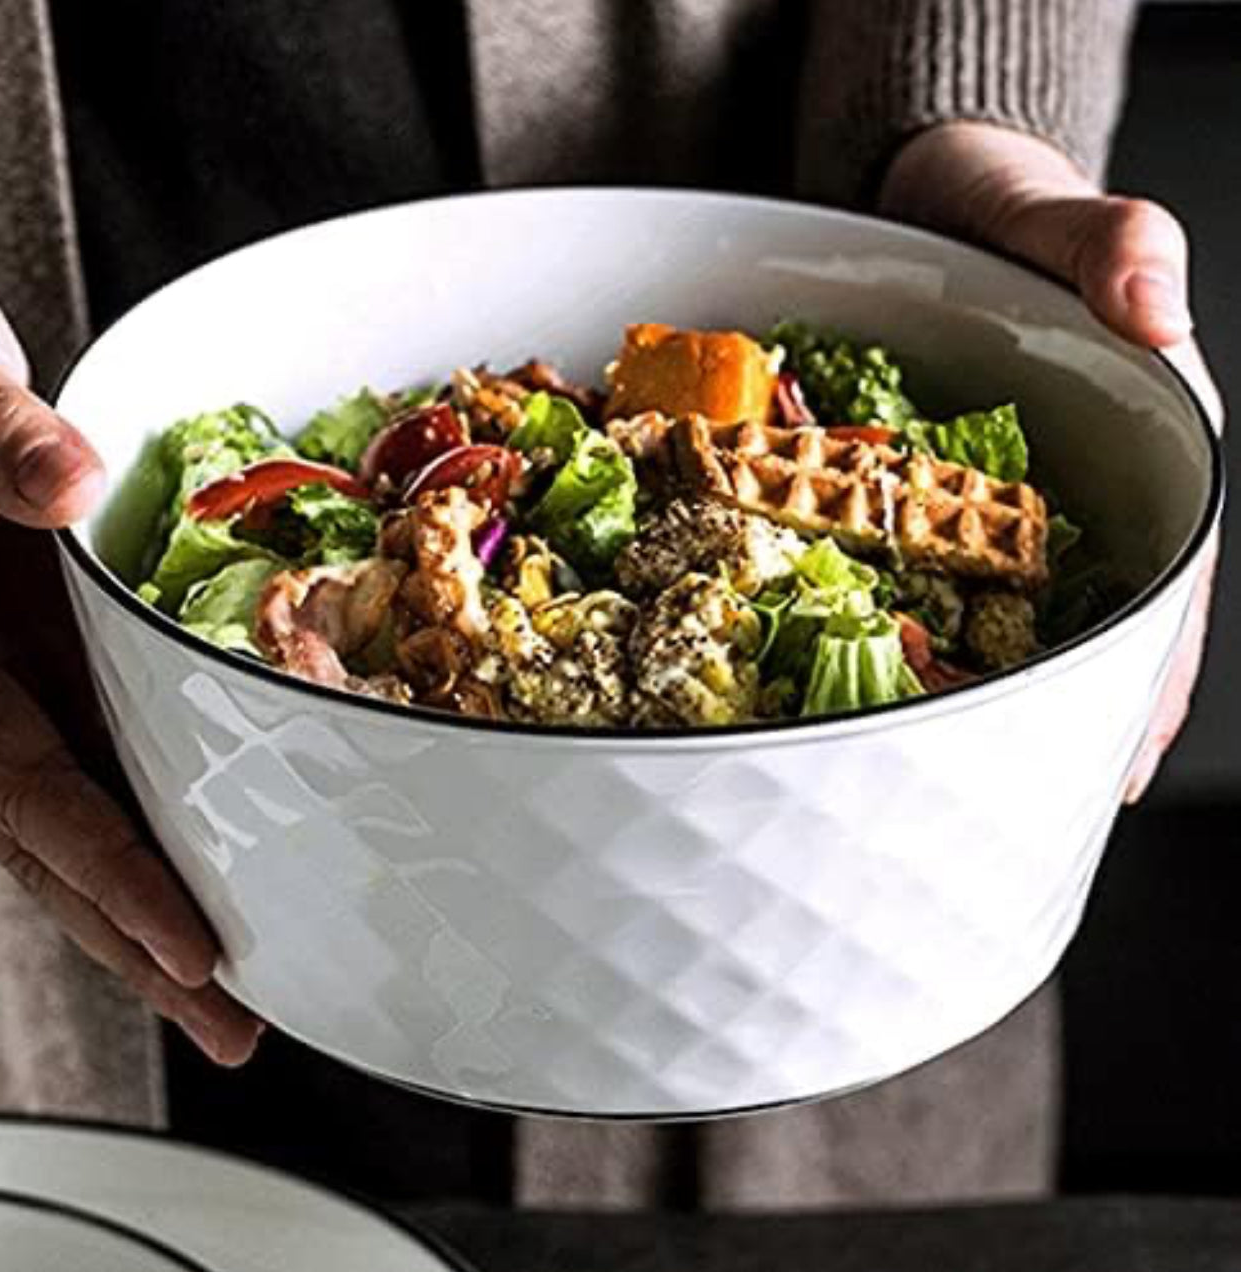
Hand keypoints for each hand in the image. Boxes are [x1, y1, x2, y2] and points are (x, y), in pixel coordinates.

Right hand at [0, 275, 262, 1063]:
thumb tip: (66, 485)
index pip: (31, 792)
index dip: (112, 875)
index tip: (193, 949)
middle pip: (63, 848)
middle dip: (146, 945)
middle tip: (234, 1028)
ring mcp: (20, 697)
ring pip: (89, 826)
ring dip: (157, 914)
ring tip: (237, 998)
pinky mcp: (56, 678)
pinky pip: (108, 770)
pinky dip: (162, 835)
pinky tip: (219, 876)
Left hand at [880, 123, 1221, 802]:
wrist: (922, 207)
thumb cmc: (1003, 218)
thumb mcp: (1061, 217)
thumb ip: (1116, 246)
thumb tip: (1154, 310)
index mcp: (1139, 454)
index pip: (1165, 593)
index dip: (1145, 686)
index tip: (1109, 770)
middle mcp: (1074, 498)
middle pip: (1085, 632)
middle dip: (1053, 719)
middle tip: (999, 809)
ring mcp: (997, 511)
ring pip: (1004, 624)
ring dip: (980, 697)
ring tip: (929, 779)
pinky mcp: (928, 504)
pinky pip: (920, 584)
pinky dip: (908, 637)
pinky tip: (874, 686)